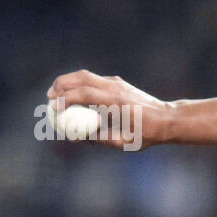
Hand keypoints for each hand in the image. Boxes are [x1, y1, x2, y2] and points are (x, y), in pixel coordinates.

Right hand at [46, 70, 174, 150]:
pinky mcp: (118, 82)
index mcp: (116, 102)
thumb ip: (99, 139)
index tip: (53, 108)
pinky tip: (72, 93)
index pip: (84, 94)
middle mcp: (115, 88)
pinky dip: (79, 83)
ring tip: (56, 92)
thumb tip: (77, 138)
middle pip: (81, 78)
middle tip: (49, 97)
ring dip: (68, 81)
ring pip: (86, 75)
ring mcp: (117, 82)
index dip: (66, 99)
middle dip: (61, 85)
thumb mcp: (123, 142)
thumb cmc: (147, 134)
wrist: (167, 119)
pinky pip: (93, 79)